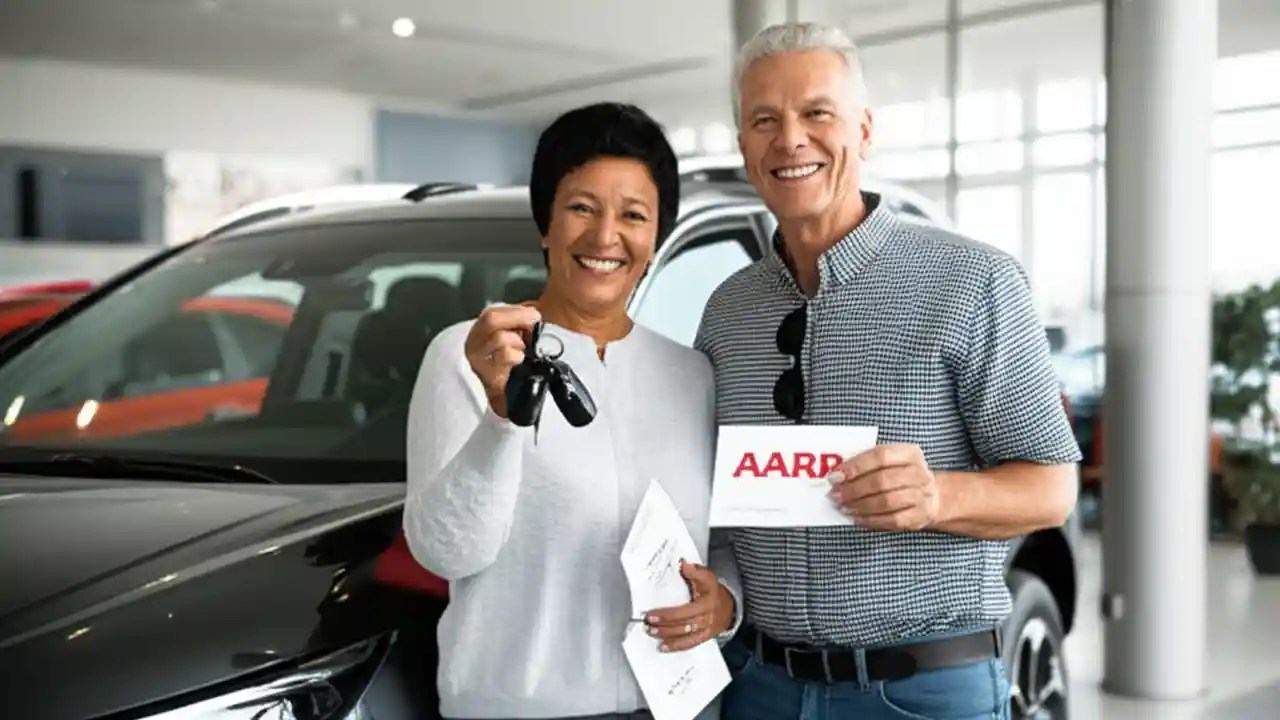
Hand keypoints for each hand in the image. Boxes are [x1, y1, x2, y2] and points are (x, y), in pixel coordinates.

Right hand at [463, 304, 540, 417]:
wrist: (511, 398)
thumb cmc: (515, 364)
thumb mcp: (516, 337)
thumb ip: (520, 322)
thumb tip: (533, 312)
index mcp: (479, 331)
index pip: (492, 312)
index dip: (515, 310)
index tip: (534, 315)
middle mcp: (473, 343)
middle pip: (490, 319)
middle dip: (518, 318)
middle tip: (534, 323)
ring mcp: (477, 360)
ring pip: (500, 338)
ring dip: (518, 342)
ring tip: (522, 351)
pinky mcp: (487, 375)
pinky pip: (505, 356)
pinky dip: (517, 356)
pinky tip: (520, 362)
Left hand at [642, 561, 734, 651]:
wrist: (729, 607)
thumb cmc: (714, 591)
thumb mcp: (707, 577)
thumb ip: (694, 571)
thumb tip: (682, 563)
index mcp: (707, 601)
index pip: (684, 610)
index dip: (667, 614)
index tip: (651, 613)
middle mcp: (707, 616)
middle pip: (683, 623)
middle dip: (663, 624)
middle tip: (647, 623)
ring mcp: (706, 628)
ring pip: (684, 634)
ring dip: (666, 634)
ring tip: (651, 632)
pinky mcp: (704, 637)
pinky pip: (690, 643)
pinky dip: (676, 646)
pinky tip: (663, 646)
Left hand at [828, 444, 942, 530]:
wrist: (932, 496)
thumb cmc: (900, 476)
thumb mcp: (890, 462)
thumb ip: (866, 464)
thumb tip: (837, 475)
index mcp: (909, 453)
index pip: (881, 456)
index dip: (856, 466)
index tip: (835, 476)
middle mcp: (919, 473)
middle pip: (883, 480)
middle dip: (854, 489)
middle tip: (835, 495)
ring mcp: (922, 496)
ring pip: (887, 501)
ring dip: (860, 505)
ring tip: (844, 506)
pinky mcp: (919, 516)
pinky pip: (892, 519)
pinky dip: (871, 520)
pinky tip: (857, 518)